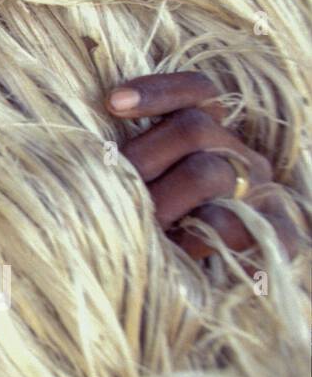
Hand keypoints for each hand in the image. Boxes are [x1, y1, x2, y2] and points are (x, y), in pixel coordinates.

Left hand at [105, 71, 301, 260]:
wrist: (203, 286)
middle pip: (194, 129)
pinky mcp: (277, 233)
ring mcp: (261, 193)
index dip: (160, 91)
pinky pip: (238, 225)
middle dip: (142, 158)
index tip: (114, 102)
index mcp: (213, 137)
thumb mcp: (140, 183)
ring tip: (136, 223)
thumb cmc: (151, 224)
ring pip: (208, 173)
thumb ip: (128, 159)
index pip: (199, 93)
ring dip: (161, 200)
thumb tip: (100, 132)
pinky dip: (200, 234)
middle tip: (110, 191)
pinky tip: (176, 246)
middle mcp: (241, 158)